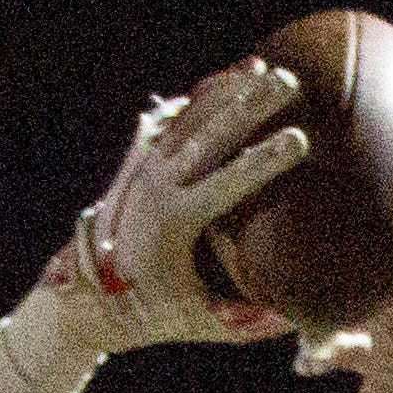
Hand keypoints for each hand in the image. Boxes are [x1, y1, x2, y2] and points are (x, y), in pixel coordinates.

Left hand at [47, 59, 309, 351]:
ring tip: (266, 69)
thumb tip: (299, 319)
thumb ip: (248, 322)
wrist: (93, 299)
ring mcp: (149, 168)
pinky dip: (207, 95)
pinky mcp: (147, 162)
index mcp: (175, 222)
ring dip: (230, 91)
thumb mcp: (201, 323)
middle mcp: (158, 185)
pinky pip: (179, 119)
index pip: (227, 183)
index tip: (299, 141)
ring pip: (192, 118)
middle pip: (210, 135)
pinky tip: (236, 76)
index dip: (264, 161)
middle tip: (289, 82)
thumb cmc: (155, 315)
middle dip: (251, 106)